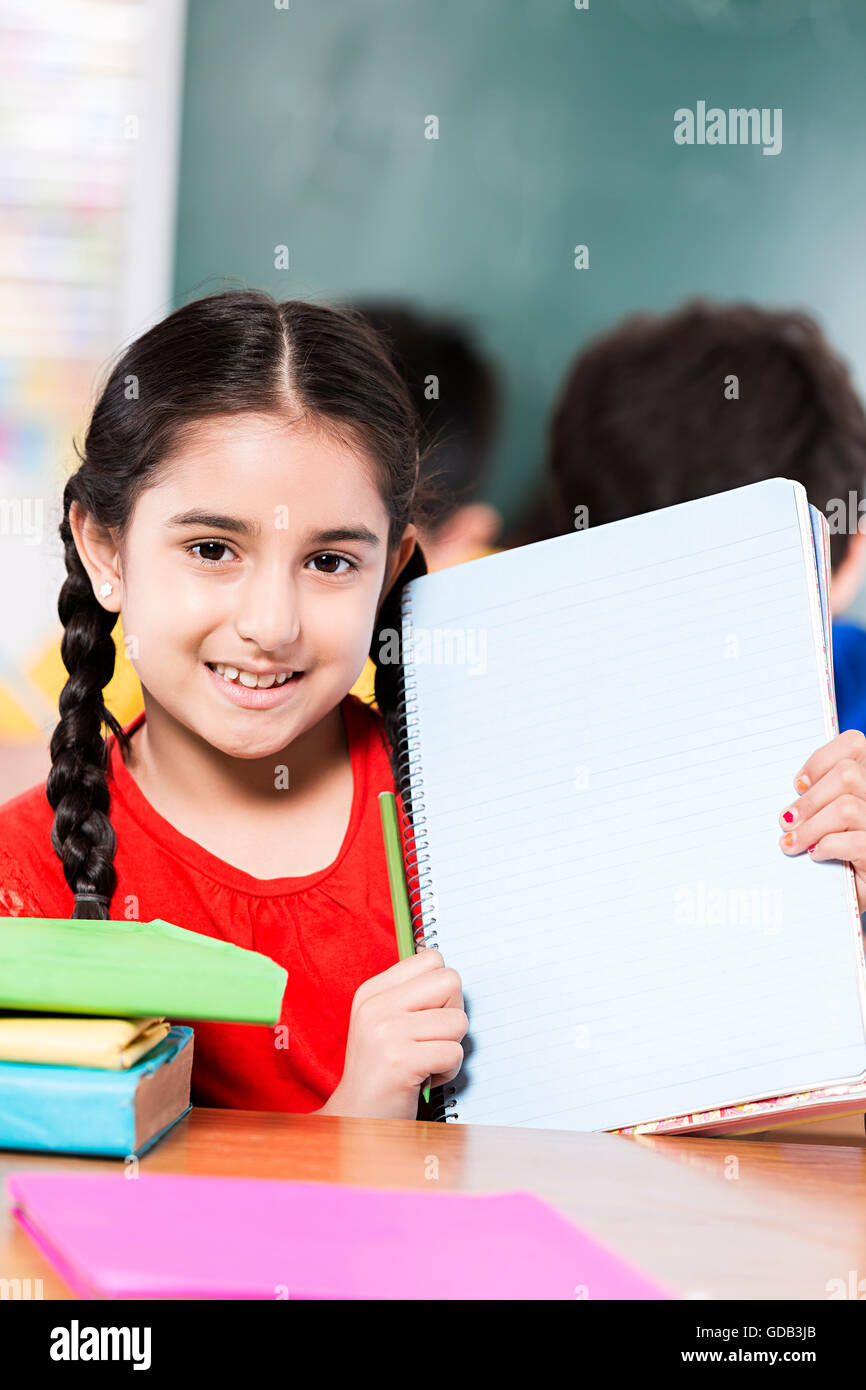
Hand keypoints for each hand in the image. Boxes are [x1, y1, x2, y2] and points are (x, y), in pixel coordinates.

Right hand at [317, 950, 466, 1119]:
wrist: (356, 1120)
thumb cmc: (382, 1071)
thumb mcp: (385, 1023)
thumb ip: (413, 995)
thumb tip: (448, 971)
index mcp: (372, 991)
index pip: (432, 958)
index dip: (442, 989)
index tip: (427, 1016)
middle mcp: (375, 1006)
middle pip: (451, 981)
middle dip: (453, 1013)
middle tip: (432, 1038)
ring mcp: (385, 1032)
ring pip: (458, 1021)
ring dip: (451, 1048)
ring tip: (425, 1062)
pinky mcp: (400, 1061)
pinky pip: (454, 1053)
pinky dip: (448, 1071)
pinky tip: (425, 1078)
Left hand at [779, 728, 865, 914]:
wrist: (855, 894)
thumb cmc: (837, 856)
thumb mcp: (825, 820)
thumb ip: (815, 798)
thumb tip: (787, 796)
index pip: (854, 744)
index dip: (820, 759)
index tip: (798, 785)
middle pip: (847, 775)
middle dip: (809, 799)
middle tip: (787, 820)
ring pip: (846, 808)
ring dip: (811, 827)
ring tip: (793, 843)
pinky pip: (852, 841)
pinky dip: (826, 846)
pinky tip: (816, 855)